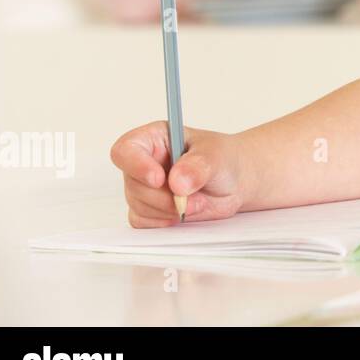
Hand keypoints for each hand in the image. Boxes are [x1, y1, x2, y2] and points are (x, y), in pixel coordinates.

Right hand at [110, 121, 246, 226]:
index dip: (137, 165)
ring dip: (168, 209)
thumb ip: (198, 165)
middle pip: (133, 184)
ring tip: (196, 201)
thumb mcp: (215, 155)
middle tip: (189, 196)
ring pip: (138, 205)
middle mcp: (144, 162)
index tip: (159, 179)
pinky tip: (184, 211)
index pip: (126, 150)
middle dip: (163, 196)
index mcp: (154, 138)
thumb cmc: (221, 159)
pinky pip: (144, 221)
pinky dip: (165, 220)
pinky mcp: (148, 208)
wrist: (232, 182)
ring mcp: (143, 187)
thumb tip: (177, 181)